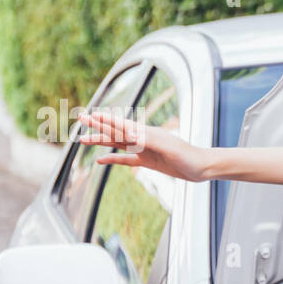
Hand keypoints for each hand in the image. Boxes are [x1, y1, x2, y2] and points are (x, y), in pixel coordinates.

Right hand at [77, 110, 208, 182]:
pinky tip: (99, 160)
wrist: (201, 168)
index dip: (105, 120)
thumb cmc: (188, 156)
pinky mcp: (147, 162)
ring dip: (101, 141)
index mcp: (147, 132)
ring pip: (117, 144)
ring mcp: (143, 150)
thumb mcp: (168, 148)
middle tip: (80, 118)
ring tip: (83, 139)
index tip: (90, 115)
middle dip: (98, 126)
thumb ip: (148, 140)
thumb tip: (129, 134)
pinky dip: (112, 158)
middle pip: (115, 131)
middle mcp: (143, 139)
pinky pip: (125, 160)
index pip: (121, 124)